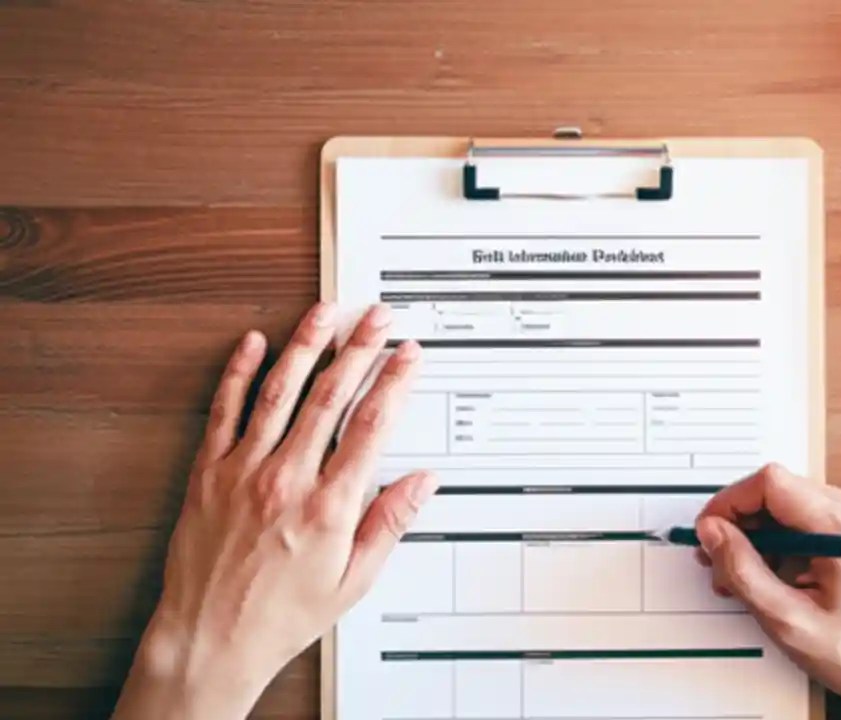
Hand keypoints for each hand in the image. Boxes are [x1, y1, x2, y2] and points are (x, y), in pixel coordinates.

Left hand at [113, 303, 436, 719]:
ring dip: (305, 346)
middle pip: (330, 397)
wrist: (211, 638)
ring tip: (324, 314)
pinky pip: (224, 411)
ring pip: (279, 392)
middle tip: (376, 319)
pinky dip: (237, 373)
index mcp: (328, 507)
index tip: (407, 356)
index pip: (371, 426)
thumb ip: (389, 524)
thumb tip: (421, 483)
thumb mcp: (354, 580)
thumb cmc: (281, 614)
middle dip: (358, 349)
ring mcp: (243, 471)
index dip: (394, 382)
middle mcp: (286, 480)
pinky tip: (252, 344)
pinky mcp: (208, 473)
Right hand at [696, 464, 840, 719]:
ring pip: (793, 507)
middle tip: (719, 560)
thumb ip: (743, 569)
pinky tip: (772, 578)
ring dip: (761, 537)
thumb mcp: (788, 618)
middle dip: (742, 524)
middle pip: (781, 491)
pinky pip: (811, 522)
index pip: (771, 483)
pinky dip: (784, 544)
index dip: (730, 503)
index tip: (709, 530)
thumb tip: (713, 533)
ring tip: (744, 578)